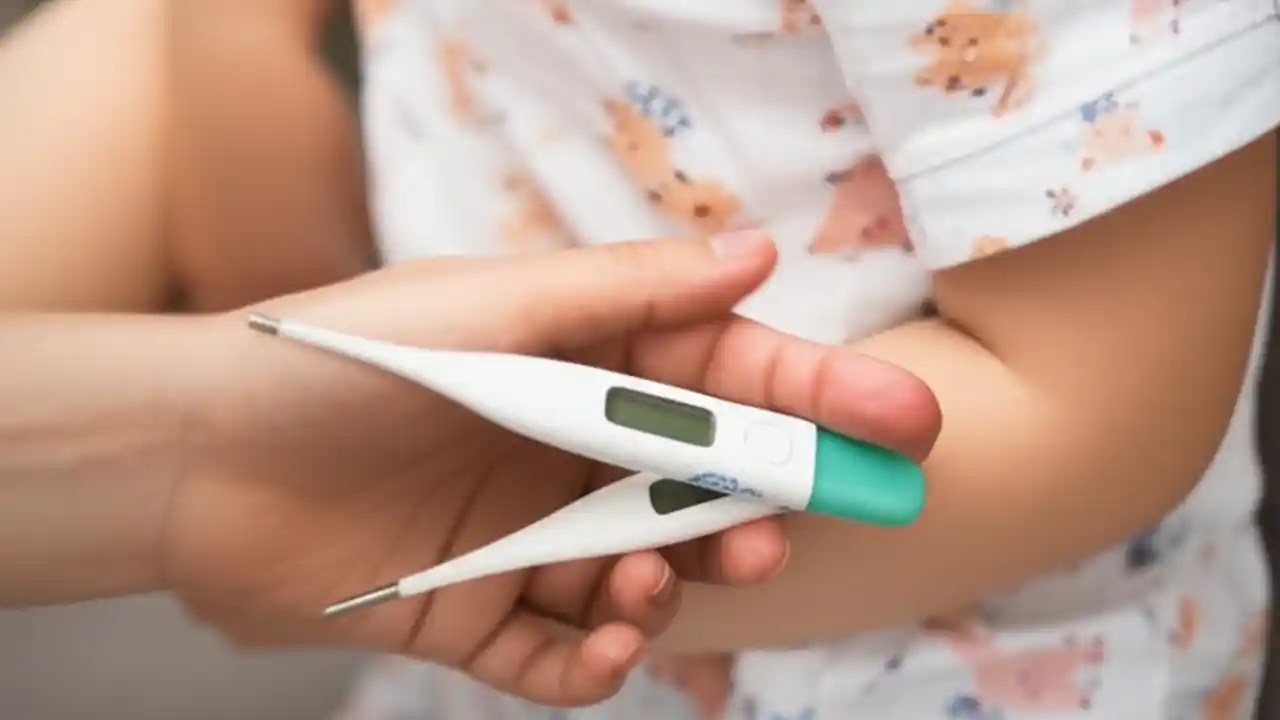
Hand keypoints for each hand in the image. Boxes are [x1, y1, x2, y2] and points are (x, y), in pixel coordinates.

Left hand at [164, 231, 938, 706]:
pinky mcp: (481, 614)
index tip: (902, 423)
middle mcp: (570, 452)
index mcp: (585, 365)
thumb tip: (759, 254)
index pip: (727, 381)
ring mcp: (530, 537)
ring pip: (647, 577)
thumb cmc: (347, 362)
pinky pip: (564, 655)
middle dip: (755, 513)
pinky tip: (598, 640)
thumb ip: (631, 291)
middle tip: (776, 532)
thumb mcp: (497, 306)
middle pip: (702, 490)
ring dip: (672, 585)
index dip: (818, 399)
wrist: (200, 458)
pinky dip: (595, 660)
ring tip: (648, 574)